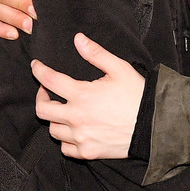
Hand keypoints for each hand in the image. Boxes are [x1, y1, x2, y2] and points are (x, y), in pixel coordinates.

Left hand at [32, 33, 145, 158]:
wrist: (153, 125)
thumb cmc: (137, 95)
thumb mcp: (119, 68)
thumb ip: (96, 53)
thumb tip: (78, 39)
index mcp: (82, 95)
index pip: (49, 80)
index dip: (38, 70)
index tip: (36, 66)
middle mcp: (77, 118)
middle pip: (42, 110)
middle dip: (41, 97)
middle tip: (47, 91)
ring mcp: (81, 137)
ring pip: (53, 130)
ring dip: (54, 118)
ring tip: (62, 110)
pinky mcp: (88, 152)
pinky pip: (65, 148)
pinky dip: (65, 139)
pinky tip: (73, 130)